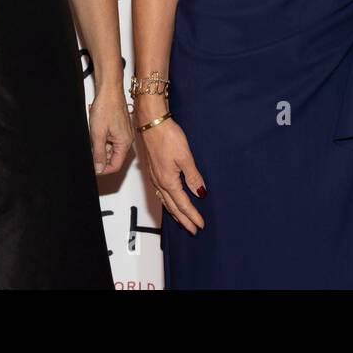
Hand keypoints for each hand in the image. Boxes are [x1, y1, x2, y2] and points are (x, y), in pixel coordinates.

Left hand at [88, 88, 132, 175]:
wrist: (109, 91)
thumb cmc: (106, 107)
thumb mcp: (98, 134)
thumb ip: (98, 154)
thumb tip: (99, 168)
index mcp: (124, 143)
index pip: (115, 165)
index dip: (103, 169)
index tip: (93, 168)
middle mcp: (127, 140)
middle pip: (113, 158)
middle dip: (100, 156)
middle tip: (90, 149)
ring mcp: (124, 134)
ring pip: (111, 149)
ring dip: (100, 147)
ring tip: (93, 137)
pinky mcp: (120, 128)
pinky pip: (111, 140)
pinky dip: (102, 139)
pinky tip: (96, 132)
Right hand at [136, 98, 205, 234]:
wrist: (152, 123)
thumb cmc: (168, 136)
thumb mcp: (185, 157)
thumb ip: (193, 176)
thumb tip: (200, 193)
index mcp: (168, 181)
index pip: (183, 204)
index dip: (192, 215)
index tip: (200, 225)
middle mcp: (159, 182)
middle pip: (172, 207)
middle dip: (183, 219)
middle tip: (192, 230)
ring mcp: (155, 177)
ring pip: (165, 201)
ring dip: (174, 213)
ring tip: (181, 220)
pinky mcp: (154, 170)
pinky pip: (161, 193)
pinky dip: (167, 202)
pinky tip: (169, 200)